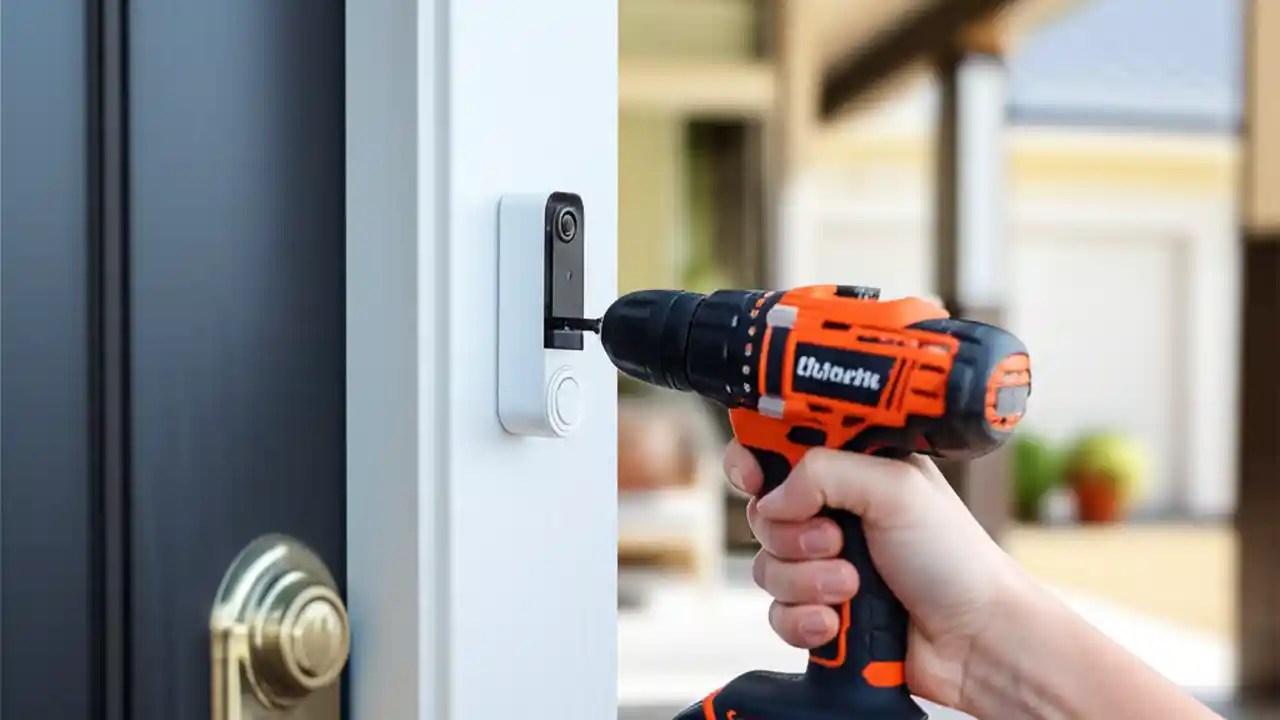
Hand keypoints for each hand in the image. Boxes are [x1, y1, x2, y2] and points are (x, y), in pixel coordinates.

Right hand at [724, 442, 1030, 709]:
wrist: (974, 639)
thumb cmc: (955, 558)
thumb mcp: (895, 488)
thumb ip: (823, 472)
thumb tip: (773, 499)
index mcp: (850, 469)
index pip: (778, 449)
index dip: (754, 461)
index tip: (755, 479)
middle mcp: (831, 513)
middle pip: (762, 514)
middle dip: (793, 534)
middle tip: (837, 540)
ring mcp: (823, 564)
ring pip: (767, 567)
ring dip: (807, 580)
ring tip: (853, 586)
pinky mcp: (819, 610)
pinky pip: (776, 613)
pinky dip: (804, 619)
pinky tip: (837, 622)